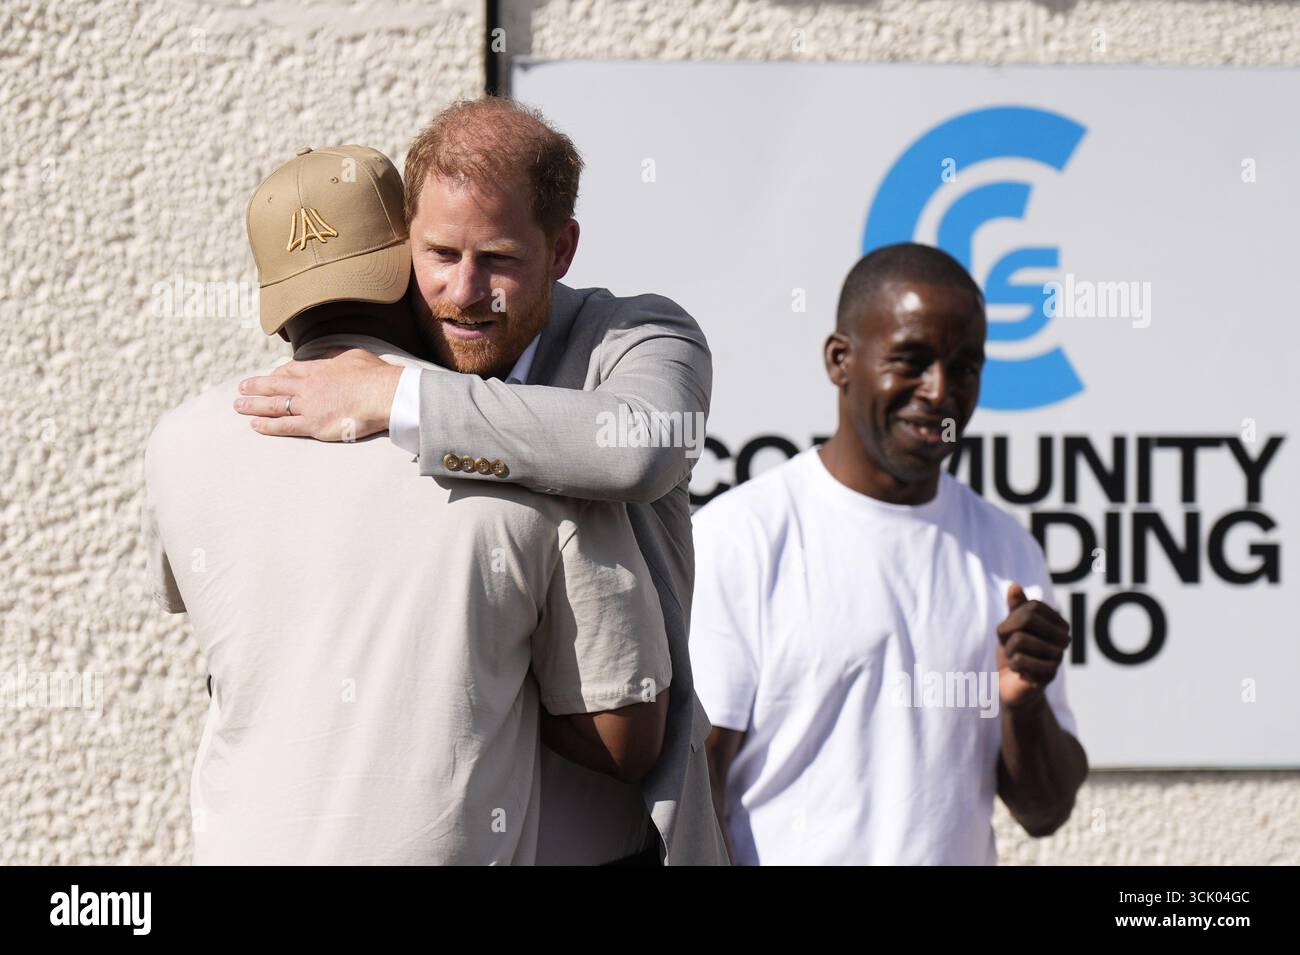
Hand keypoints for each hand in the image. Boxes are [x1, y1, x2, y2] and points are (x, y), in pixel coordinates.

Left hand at [234, 348, 401, 441]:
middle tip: (242, 388)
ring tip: (238, 406)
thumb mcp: (356, 356)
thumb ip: (340, 356)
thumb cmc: (375, 376)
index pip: (291, 370)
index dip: (277, 373)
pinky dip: (268, 425)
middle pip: (276, 385)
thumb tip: (334, 356)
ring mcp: (309, 405)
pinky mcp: (313, 424)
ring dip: (254, 405)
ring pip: (275, 404)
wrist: (382, 394)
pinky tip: (255, 425)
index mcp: (320, 369)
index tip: (269, 375)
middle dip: (257, 386)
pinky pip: (284, 425)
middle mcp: (309, 386)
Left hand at [996, 583, 1069, 709]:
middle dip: (1009, 634)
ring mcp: (1058, 656)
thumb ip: (1015, 607)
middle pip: (1025, 619)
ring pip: (1019, 639)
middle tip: (1013, 648)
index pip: (1029, 607)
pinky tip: (1021, 671)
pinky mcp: (1050, 674)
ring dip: (1010, 651)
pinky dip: (1013, 665)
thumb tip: (1014, 586)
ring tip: (1018, 659)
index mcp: (1057, 621)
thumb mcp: (1011, 626)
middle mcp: (1063, 637)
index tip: (1013, 633)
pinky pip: (1020, 660)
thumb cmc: (1014, 652)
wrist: (1013, 686)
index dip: (1011, 620)